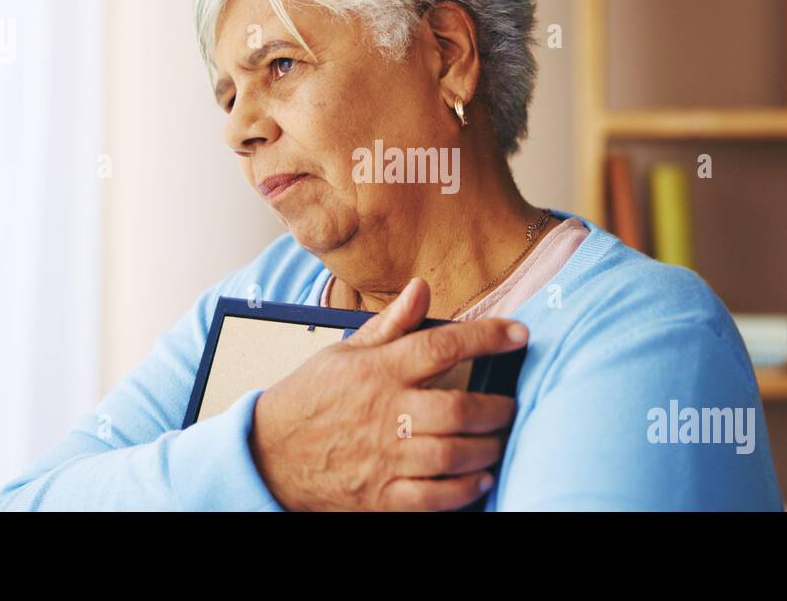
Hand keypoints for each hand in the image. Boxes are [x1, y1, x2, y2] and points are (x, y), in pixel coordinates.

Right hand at [248, 277, 527, 510]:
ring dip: (486, 448)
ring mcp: (384, 457)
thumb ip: (391, 324)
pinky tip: (479, 479)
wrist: (267, 454)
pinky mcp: (380, 495)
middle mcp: (385, 413)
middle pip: (458, 408)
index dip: (487, 336)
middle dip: (496, 408)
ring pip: (453, 454)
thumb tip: (422, 288)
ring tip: (496, 440)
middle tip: (510, 406)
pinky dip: (464, 489)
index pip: (442, 345)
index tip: (519, 334)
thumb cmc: (310, 399)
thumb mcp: (345, 352)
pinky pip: (434, 497)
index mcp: (379, 371)